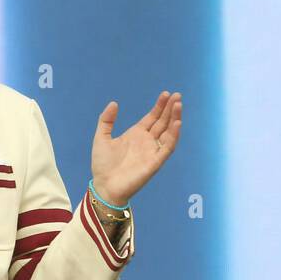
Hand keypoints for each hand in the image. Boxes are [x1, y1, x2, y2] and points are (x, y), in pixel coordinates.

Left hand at [90, 90, 181, 205]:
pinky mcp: (156, 161)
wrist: (104, 185)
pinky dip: (174, 135)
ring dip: (174, 118)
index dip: (159, 106)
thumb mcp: (101, 138)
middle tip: (177, 95)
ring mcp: (152, 151)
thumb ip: (106, 120)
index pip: (152, 117)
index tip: (165, 94)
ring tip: (178, 105)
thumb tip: (114, 103)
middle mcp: (147, 141)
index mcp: (136, 134)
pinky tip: (177, 123)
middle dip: (170, 109)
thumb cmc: (102, 165)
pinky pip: (168, 147)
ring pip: (168, 132)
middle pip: (163, 122)